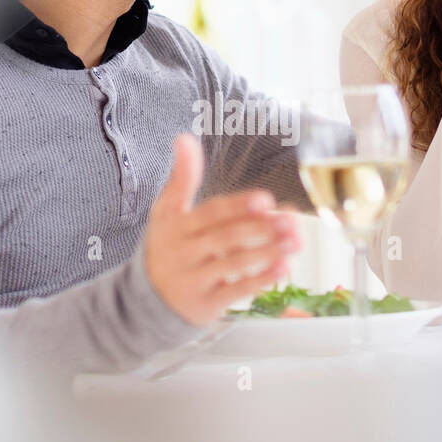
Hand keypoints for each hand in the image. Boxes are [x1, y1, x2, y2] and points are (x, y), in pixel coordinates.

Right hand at [144, 134, 302, 325]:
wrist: (146, 300)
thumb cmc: (167, 248)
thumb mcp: (166, 212)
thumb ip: (182, 178)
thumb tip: (183, 137)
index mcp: (175, 226)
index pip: (210, 213)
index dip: (238, 206)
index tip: (266, 200)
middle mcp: (183, 252)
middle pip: (226, 238)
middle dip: (261, 229)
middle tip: (291, 222)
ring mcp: (193, 280)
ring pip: (233, 264)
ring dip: (267, 253)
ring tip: (295, 243)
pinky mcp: (205, 304)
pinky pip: (235, 291)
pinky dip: (260, 280)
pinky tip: (282, 269)